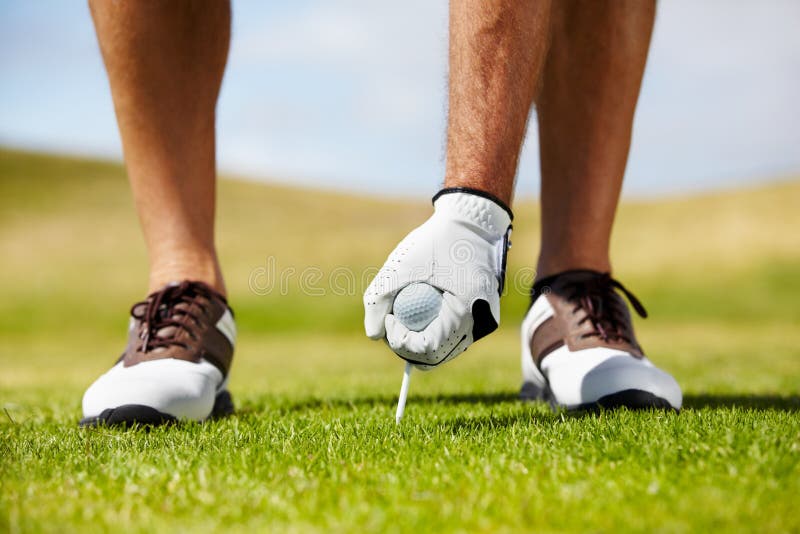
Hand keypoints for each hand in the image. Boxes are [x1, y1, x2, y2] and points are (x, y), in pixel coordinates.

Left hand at [363, 188, 511, 368]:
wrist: (472, 220)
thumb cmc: (436, 239)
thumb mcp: (400, 265)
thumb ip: (379, 300)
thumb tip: (374, 334)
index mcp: (466, 311)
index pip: (428, 348)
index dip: (401, 341)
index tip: (388, 318)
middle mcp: (481, 323)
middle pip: (437, 355)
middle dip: (408, 346)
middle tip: (392, 322)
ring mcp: (485, 321)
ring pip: (446, 349)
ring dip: (420, 340)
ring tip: (403, 314)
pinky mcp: (483, 316)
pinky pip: (455, 334)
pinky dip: (434, 330)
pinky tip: (419, 311)